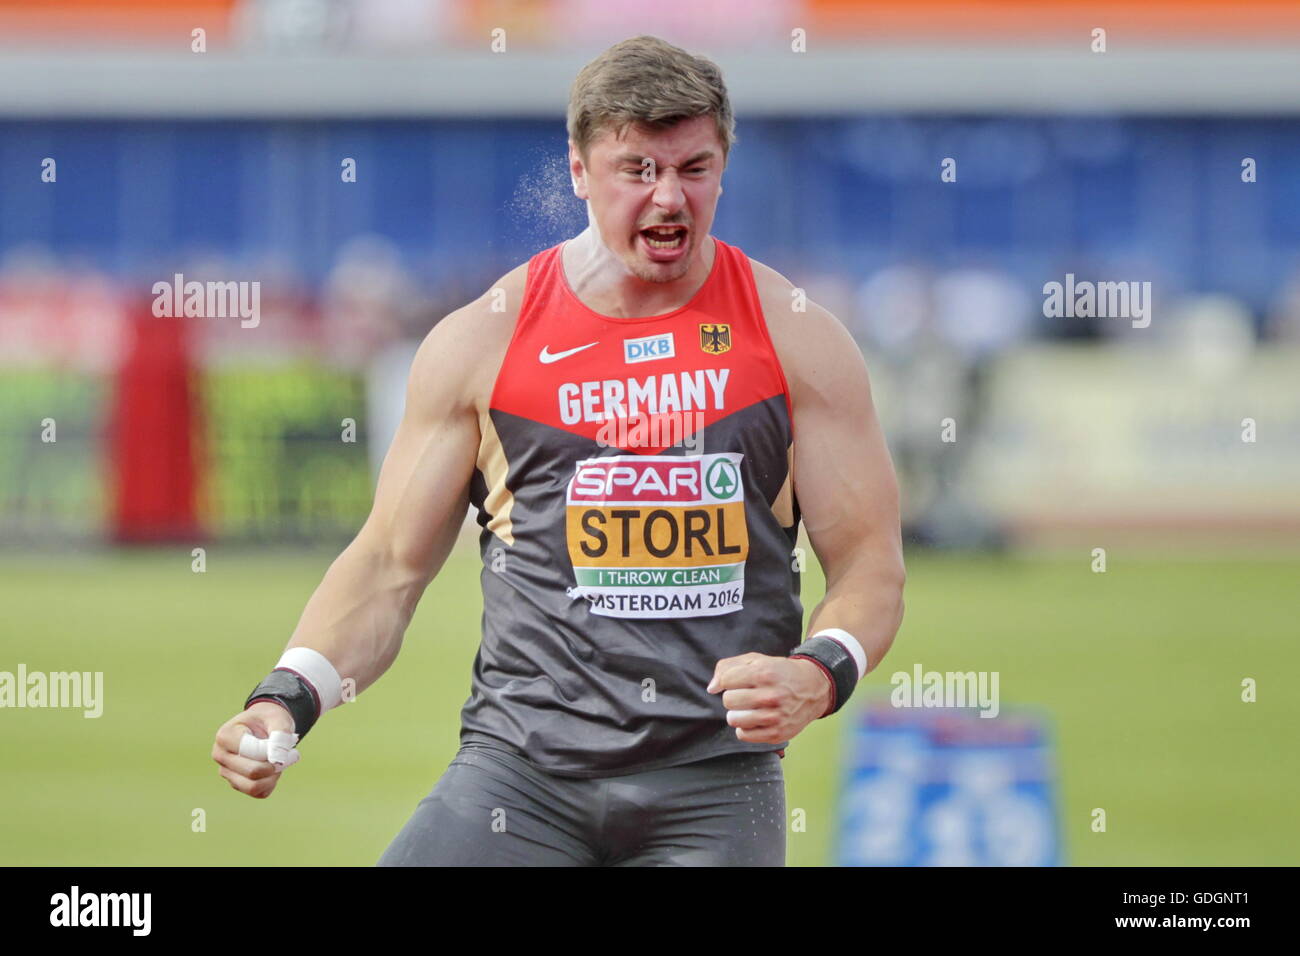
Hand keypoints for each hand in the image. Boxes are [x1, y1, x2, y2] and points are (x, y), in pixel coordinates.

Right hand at [211, 701, 295, 798]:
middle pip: (252, 772)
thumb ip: (280, 735)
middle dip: (276, 764)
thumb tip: (277, 760)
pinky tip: (274, 768)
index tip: (287, 741)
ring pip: (253, 787)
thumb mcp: (278, 718)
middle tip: (291, 753)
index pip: (252, 752)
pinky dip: (272, 782)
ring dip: (274, 775)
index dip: (274, 749)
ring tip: (282, 761)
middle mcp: (221, 756)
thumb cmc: (269, 719)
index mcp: (225, 736)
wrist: (264, 725)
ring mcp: (226, 772)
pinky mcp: (237, 783)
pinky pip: (258, 793)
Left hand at [706, 652, 832, 743]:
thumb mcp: (756, 660)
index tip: (737, 682)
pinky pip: (744, 735)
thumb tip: (711, 688)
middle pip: (728, 701)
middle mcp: (770, 695)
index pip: (726, 681)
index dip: (728, 681)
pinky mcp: (777, 733)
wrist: (813, 688)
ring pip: (734, 720)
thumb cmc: (779, 673)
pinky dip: (745, 728)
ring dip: (737, 713)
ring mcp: (775, 716)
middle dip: (733, 697)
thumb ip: (728, 667)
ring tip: (748, 708)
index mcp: (764, 673)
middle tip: (745, 695)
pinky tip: (755, 720)